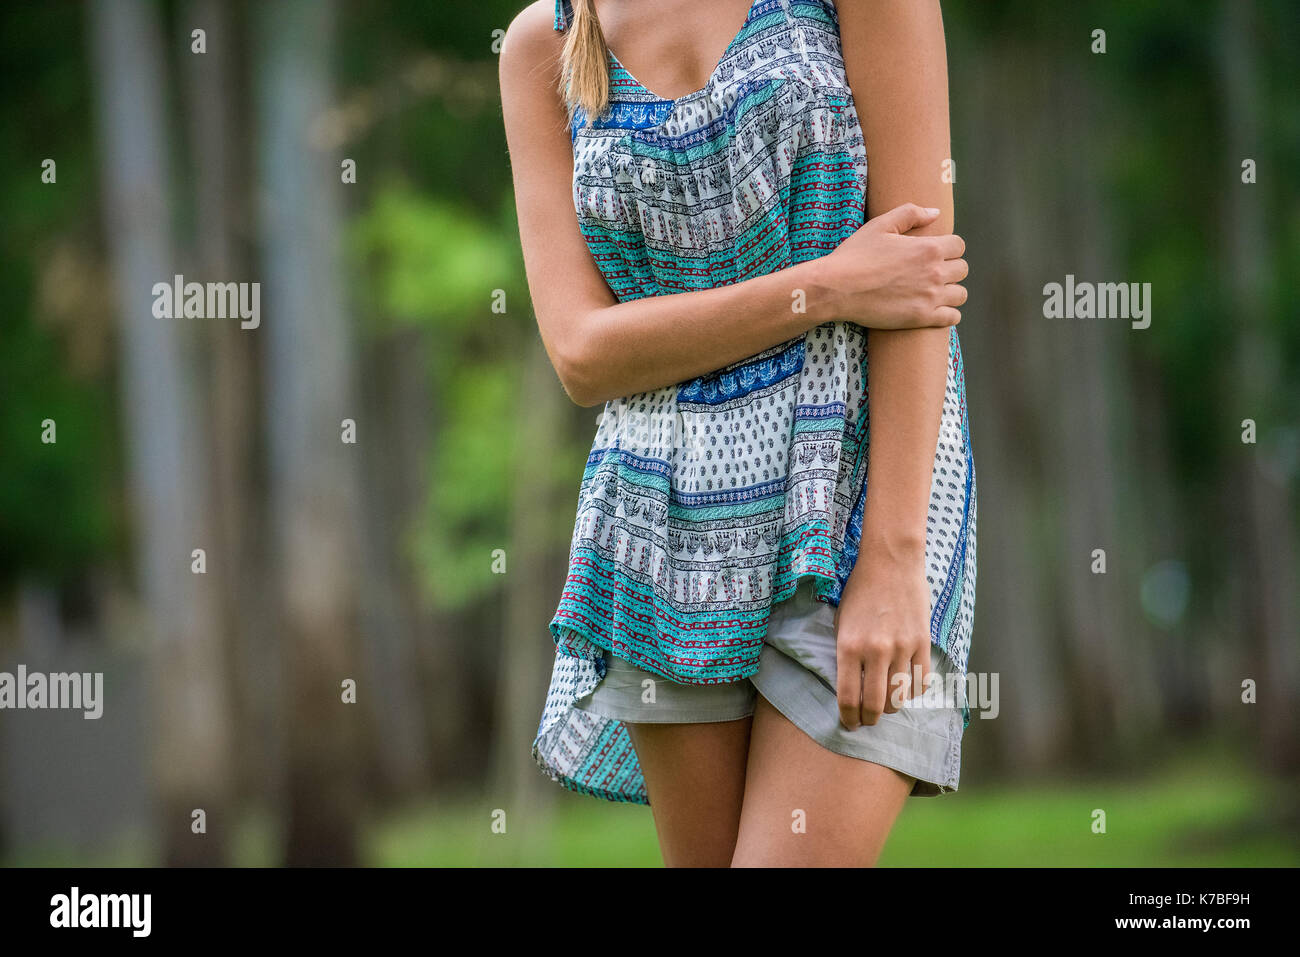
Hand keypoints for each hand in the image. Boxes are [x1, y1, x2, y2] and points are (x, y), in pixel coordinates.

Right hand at [813, 203, 966, 329]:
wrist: (836, 288)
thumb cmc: (855, 255)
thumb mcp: (880, 225)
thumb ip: (910, 213)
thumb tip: (935, 213)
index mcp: (928, 248)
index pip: (959, 245)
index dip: (949, 247)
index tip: (937, 253)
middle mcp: (934, 272)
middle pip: (962, 269)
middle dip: (951, 268)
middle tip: (933, 272)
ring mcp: (930, 297)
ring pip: (960, 294)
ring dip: (951, 291)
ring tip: (936, 292)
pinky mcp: (921, 318)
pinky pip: (952, 318)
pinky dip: (949, 314)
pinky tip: (938, 310)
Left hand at [832, 547, 932, 727]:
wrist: (891, 562)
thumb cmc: (860, 591)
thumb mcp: (841, 622)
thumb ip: (845, 654)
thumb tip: (850, 686)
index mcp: (849, 646)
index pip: (848, 698)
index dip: (849, 717)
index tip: (849, 723)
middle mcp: (876, 651)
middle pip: (875, 705)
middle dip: (869, 719)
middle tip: (867, 720)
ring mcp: (902, 647)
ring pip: (900, 697)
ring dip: (891, 707)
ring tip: (885, 705)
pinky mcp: (922, 642)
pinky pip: (921, 680)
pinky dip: (913, 692)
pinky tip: (905, 689)